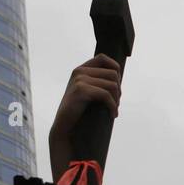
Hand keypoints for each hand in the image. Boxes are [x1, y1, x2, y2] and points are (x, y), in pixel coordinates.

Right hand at [49, 54, 122, 176]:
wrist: (64, 126)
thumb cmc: (79, 111)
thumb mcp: (87, 91)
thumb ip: (98, 81)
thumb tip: (119, 75)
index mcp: (80, 69)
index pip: (103, 58)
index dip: (115, 68)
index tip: (118, 84)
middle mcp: (79, 71)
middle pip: (113, 74)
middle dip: (118, 89)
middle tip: (115, 103)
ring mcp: (79, 80)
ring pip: (112, 85)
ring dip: (117, 99)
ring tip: (114, 109)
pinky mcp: (81, 90)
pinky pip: (106, 95)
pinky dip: (113, 106)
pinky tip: (113, 115)